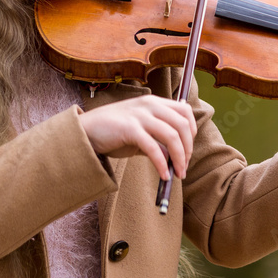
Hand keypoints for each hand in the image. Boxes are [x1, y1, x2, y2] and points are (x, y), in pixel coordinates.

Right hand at [76, 95, 196, 180]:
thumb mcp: (140, 131)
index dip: (192, 130)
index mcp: (154, 102)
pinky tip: (164, 175)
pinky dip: (162, 164)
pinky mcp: (130, 129)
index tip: (189, 148)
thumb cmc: (113, 132)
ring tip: (179, 174)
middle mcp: (149, 105)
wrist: (85, 131)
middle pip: (182, 125)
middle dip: (188, 148)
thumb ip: (158, 138)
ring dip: (180, 158)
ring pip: (172, 136)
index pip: (185, 111)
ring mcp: (139, 115)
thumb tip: (177, 157)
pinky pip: (154, 148)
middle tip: (185, 166)